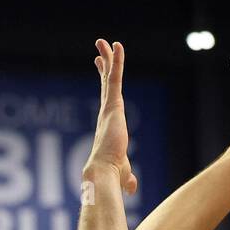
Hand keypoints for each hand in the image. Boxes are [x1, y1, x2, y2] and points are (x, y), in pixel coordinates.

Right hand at [84, 39, 136, 193]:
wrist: (103, 175)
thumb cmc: (111, 177)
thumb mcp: (123, 173)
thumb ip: (127, 177)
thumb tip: (131, 187)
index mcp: (108, 125)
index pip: (107, 100)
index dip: (105, 84)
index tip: (101, 71)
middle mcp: (106, 115)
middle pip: (105, 85)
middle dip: (103, 67)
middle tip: (99, 52)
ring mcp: (108, 109)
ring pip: (108, 78)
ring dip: (107, 58)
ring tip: (103, 41)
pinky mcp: (113, 106)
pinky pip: (114, 78)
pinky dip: (116, 62)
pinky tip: (117, 46)